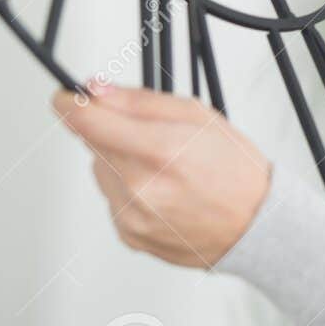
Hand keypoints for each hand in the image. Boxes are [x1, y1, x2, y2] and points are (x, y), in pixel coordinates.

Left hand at [51, 83, 270, 268]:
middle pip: (92, 143)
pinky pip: (113, 199)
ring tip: (165, 169)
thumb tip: (97, 90)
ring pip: (101, 171)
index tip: (68, 95)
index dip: (70, 101)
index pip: (85, 121)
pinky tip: (163, 191)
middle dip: (113, 132)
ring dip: (122, 162)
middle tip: (153, 137)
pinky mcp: (129, 235)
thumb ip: (140, 101)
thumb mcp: (199, 116)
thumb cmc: (235, 170)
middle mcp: (139, 187)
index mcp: (158, 150)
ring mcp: (131, 216)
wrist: (256, 225)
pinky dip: (130, 191)